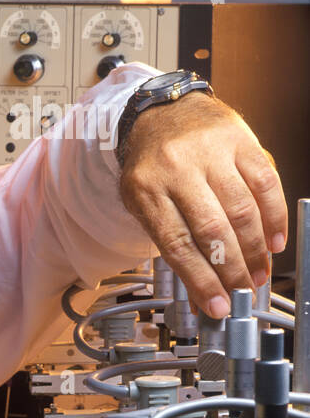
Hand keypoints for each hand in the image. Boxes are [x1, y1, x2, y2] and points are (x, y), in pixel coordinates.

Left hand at [118, 93, 286, 318]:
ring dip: (255, 249)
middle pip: (212, 230)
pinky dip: (273, 215)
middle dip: (232, 269)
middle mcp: (178, 168)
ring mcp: (211, 151)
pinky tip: (274, 240)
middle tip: (242, 292)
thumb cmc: (152, 166)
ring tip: (259, 272)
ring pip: (241, 208)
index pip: (178, 246)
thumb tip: (200, 294)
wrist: (162, 111)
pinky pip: (264, 181)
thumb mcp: (144, 204)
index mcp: (147, 191)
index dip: (201, 280)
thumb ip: (170, 244)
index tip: (216, 306)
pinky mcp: (240, 138)